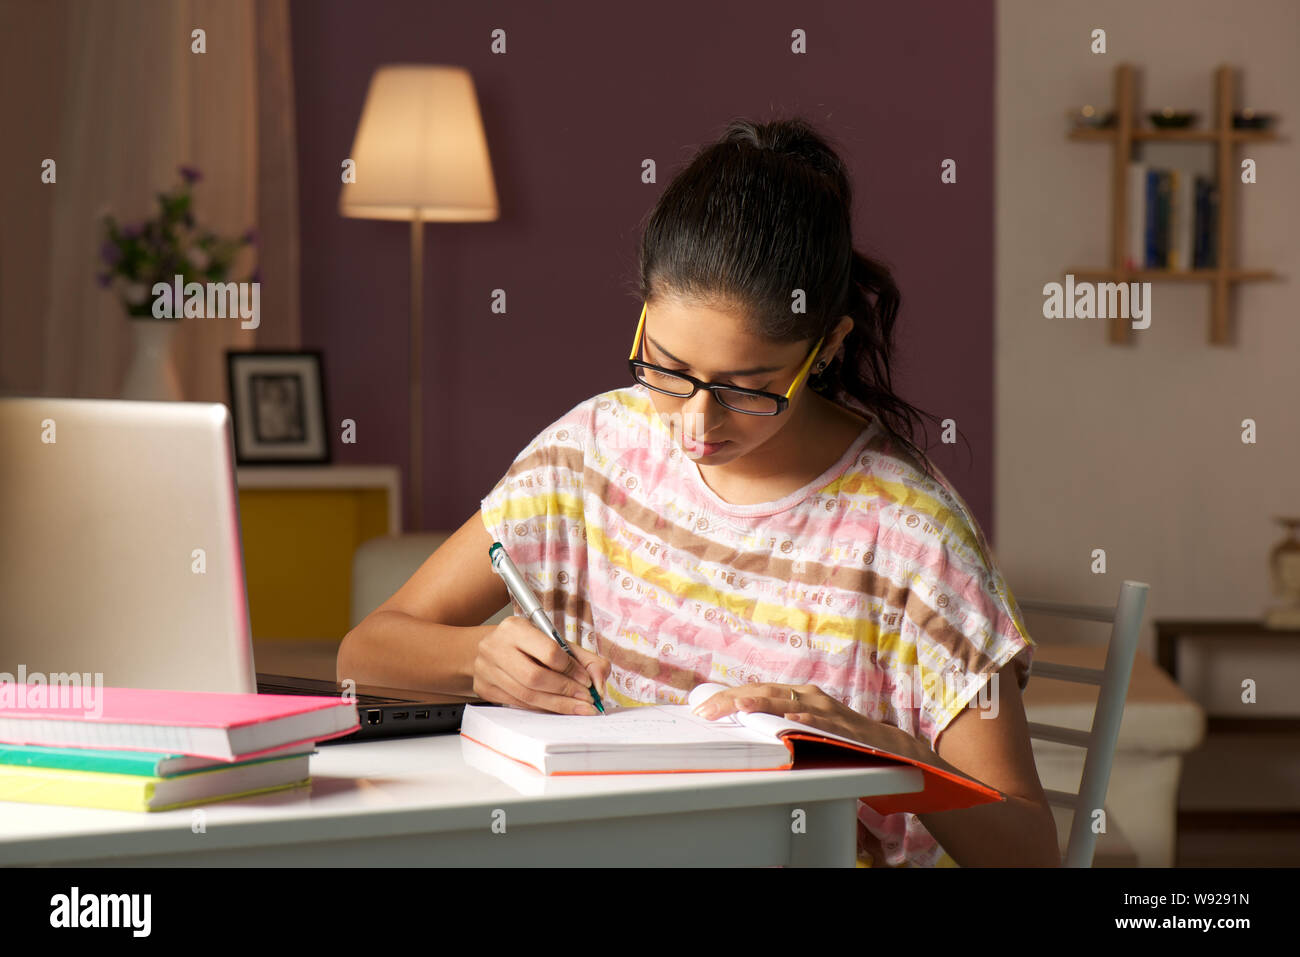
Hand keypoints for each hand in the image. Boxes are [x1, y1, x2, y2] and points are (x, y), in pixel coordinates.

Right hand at [473, 616, 610, 714]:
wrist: (490, 648)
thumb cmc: (527, 644)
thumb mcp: (554, 641)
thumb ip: (583, 657)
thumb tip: (600, 681)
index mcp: (515, 628)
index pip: (549, 652)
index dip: (572, 670)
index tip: (587, 681)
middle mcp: (496, 647)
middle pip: (535, 677)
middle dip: (566, 691)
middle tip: (586, 700)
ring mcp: (486, 669)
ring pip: (526, 695)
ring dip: (557, 705)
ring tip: (578, 708)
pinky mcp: (484, 689)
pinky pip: (518, 704)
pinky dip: (541, 709)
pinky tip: (557, 709)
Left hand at [692, 682, 884, 745]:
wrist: (885, 744)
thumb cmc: (840, 736)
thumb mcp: (806, 723)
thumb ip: (780, 721)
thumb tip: (742, 724)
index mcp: (798, 694)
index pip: (756, 691)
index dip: (729, 697)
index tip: (705, 708)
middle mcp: (809, 695)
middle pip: (765, 692)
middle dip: (734, 700)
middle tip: (708, 711)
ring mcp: (826, 709)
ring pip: (788, 702)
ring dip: (762, 704)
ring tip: (739, 706)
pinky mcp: (842, 726)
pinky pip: (821, 722)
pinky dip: (804, 720)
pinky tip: (789, 721)